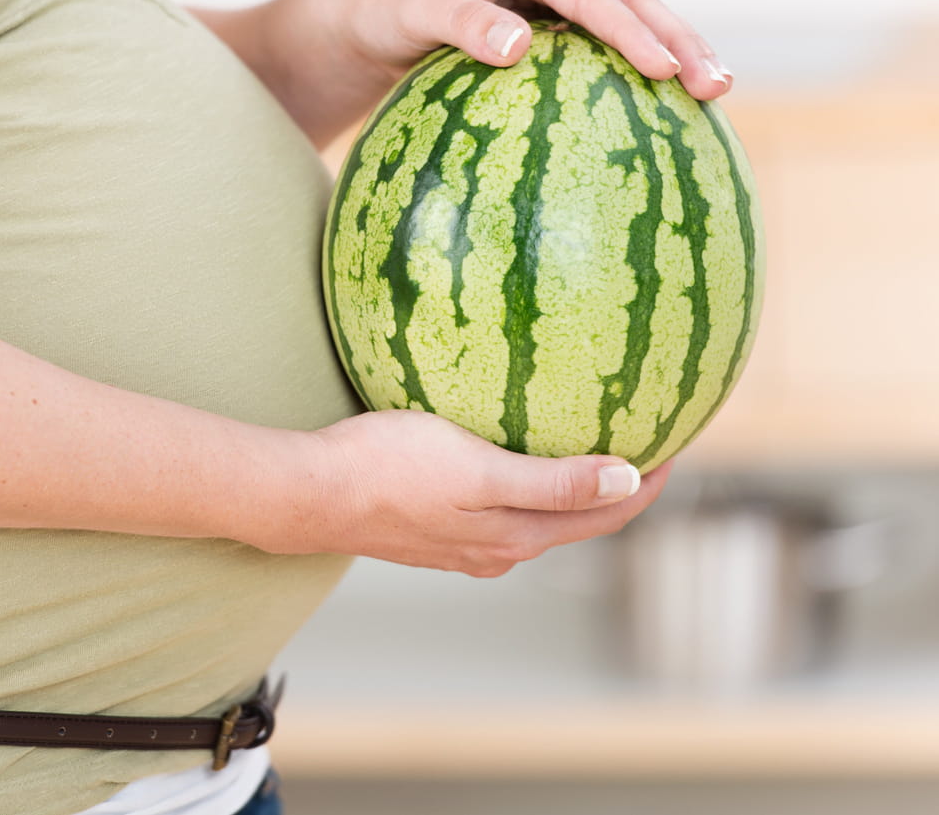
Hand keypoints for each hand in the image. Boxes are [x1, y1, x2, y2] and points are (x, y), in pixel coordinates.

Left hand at [221, 0, 730, 143]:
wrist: (357, 21)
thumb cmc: (377, 12)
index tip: (661, 70)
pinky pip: (601, 48)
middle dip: (676, 39)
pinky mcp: (550, 28)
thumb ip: (460, 25)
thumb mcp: (408, 14)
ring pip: (626, 20)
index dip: (627, 29)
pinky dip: (636, 72)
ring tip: (715, 94)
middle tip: (715, 86)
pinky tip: (666, 113)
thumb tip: (519, 47)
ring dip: (670, 53)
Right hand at [306, 410, 670, 575]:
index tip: (677, 444)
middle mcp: (498, 549)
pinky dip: (530, 489)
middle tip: (647, 441)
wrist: (312, 494)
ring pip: (539, 518)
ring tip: (592, 448)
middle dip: (619, 487)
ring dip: (573, 491)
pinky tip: (515, 464)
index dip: (647, 484)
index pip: (606, 515)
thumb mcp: (478, 468)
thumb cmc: (388, 470)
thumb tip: (627, 481)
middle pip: (578, 520)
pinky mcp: (435, 530)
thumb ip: (554, 481)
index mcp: (517, 535)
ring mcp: (465, 544)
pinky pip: (501, 510)